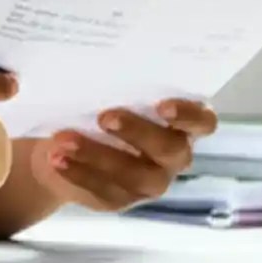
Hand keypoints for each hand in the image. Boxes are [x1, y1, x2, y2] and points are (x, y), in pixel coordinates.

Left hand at [31, 100, 218, 211]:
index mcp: (182, 122)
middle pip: (172, 150)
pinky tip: (57, 159)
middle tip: (104, 116)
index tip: (162, 105)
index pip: (204, 122)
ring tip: (65, 140)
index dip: (189, 116)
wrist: (66, 142)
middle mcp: (175, 154)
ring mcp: (151, 181)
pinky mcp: (122, 199)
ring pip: (136, 176)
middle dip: (139, 133)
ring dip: (99, 156)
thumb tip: (104, 63)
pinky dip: (79, 173)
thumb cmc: (98, 105)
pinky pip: (105, 191)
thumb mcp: (109, 91)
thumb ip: (117, 83)